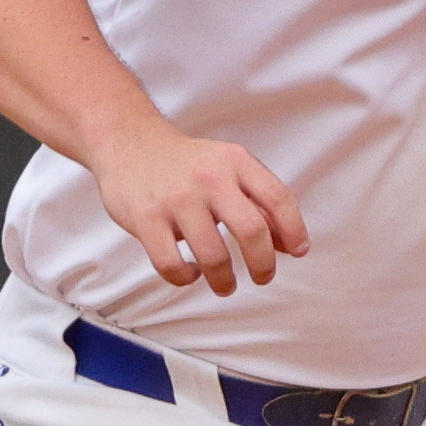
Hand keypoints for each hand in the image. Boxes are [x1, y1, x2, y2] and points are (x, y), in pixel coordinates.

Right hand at [86, 107, 309, 294]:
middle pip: (252, 231)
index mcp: (236, 162)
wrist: (129, 141)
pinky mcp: (145, 218)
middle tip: (262, 277)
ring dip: (224, 281)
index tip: (296, 252)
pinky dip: (185, 278)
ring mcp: (176, 198)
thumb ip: (260, 203)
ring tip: (224, 284)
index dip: (294, 230)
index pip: (279, 199)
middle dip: (263, 265)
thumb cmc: (187, 164)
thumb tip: (289, 246)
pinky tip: (190, 273)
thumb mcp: (229, 168)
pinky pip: (171, 264)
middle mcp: (209, 177)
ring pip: (213, 256)